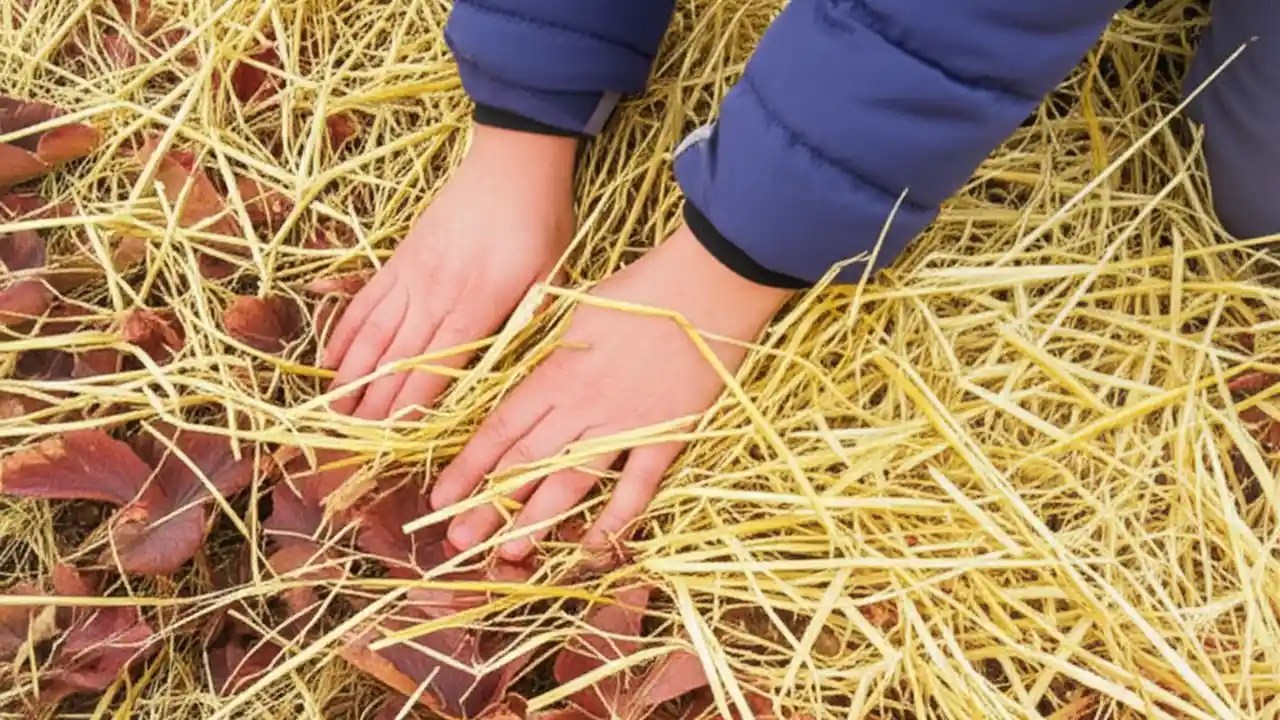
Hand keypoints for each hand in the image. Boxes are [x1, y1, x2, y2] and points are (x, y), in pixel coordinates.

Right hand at [322, 125, 576, 418]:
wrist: (511, 163)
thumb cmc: (540, 223)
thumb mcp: (550, 278)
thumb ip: (525, 323)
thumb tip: (505, 369)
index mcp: (477, 306)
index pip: (436, 368)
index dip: (410, 405)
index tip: (390, 438)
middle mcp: (435, 295)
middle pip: (395, 359)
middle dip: (372, 402)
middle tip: (350, 439)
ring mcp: (411, 276)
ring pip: (372, 334)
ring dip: (350, 374)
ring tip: (332, 409)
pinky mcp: (399, 259)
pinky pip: (364, 302)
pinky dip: (344, 332)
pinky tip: (330, 357)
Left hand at [429, 225, 792, 559]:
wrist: (707, 288)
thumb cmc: (642, 289)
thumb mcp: (577, 311)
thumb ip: (549, 351)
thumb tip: (525, 375)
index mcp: (556, 376)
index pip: (500, 431)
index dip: (468, 468)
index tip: (440, 497)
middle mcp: (582, 408)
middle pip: (526, 464)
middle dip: (489, 506)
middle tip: (460, 541)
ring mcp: (625, 427)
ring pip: (571, 482)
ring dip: (537, 521)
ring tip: (510, 555)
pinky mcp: (666, 437)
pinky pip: (636, 487)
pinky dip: (615, 519)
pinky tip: (591, 545)